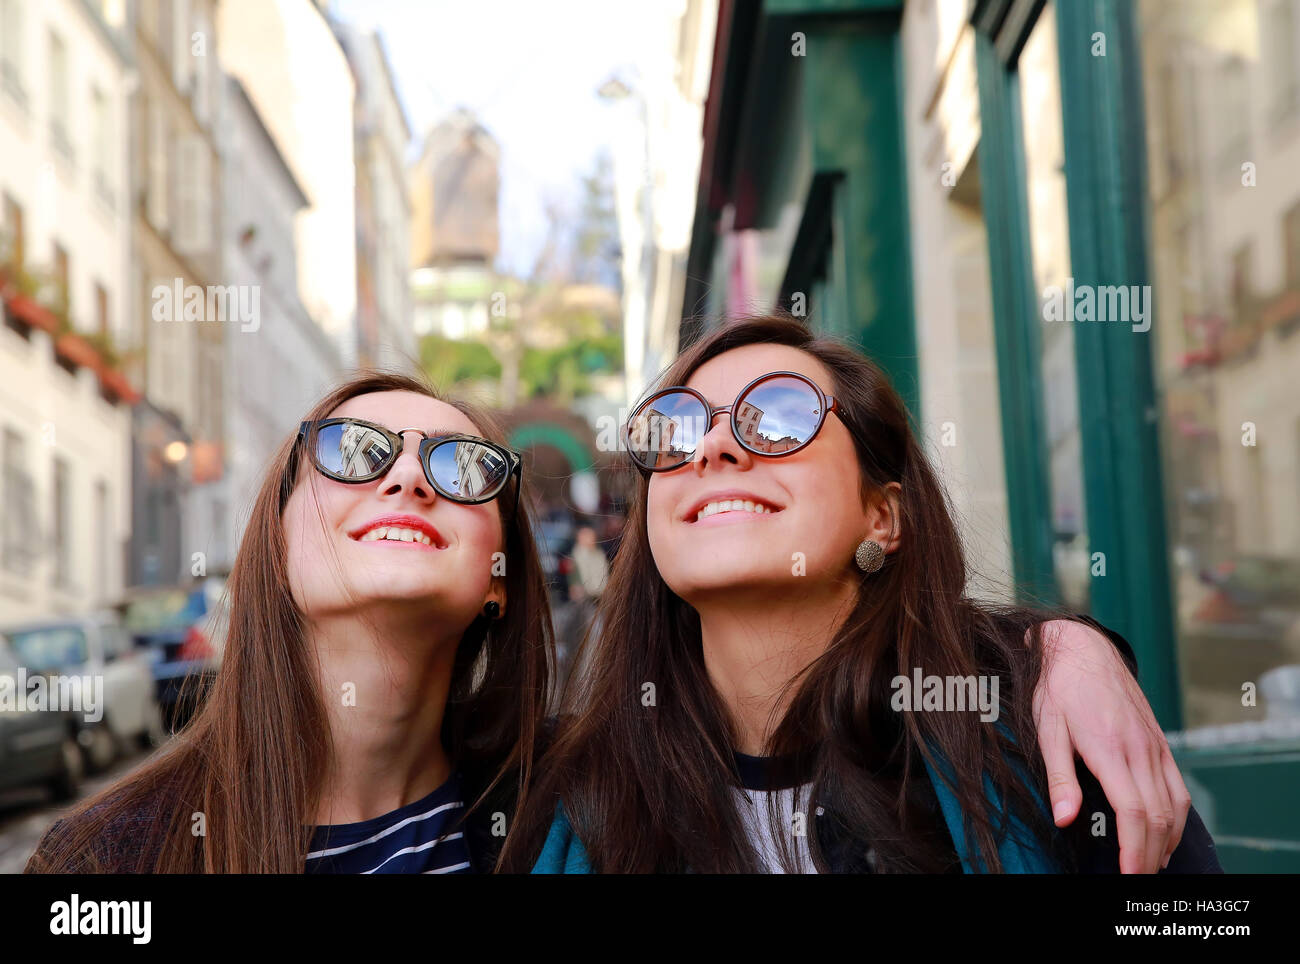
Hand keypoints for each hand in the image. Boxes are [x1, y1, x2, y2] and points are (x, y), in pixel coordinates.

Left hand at [1030, 619, 1190, 873]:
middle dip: (1149, 855)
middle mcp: (1140, 750)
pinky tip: (1166, 833)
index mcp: (1110, 748)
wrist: (1082, 649)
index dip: (1134, 850)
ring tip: (1149, 866)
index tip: (1128, 875)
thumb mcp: (1047, 729)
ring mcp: (1154, 745)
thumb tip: (1064, 818)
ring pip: (1174, 805)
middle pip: (1158, 816)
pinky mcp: (1159, 742)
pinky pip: (1177, 787)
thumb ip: (1059, 776)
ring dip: (1166, 841)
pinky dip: (1177, 817)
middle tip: (1135, 881)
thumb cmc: (1058, 688)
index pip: (1133, 812)